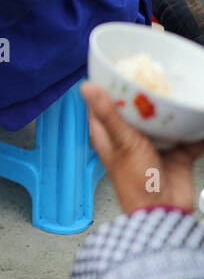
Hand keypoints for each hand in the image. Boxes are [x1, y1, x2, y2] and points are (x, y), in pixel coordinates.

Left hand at [80, 82, 203, 213]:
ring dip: (174, 110)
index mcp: (109, 131)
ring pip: (164, 119)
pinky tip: (200, 115)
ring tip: (182, 90)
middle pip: (138, 108)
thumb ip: (108, 114)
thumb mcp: (121, 141)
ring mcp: (155, 143)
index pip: (104, 102)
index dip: (109, 85)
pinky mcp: (177, 152)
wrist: (164, 211)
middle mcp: (130, 135)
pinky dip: (197, 127)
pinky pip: (190, 135)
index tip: (121, 66)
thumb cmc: (134, 182)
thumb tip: (87, 86)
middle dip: (148, 93)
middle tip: (159, 74)